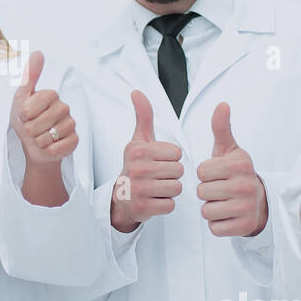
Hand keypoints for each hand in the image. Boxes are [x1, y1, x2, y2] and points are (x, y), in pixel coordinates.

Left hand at [10, 51, 77, 164]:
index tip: (25, 115)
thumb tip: (38, 52)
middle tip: (32, 129)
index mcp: (51, 95)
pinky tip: (49, 146)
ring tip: (40, 137)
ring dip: (37, 142)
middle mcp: (64, 107)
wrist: (34, 145)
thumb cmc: (26, 120)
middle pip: (35, 125)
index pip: (29, 108)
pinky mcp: (74, 140)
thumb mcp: (21, 97)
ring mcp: (71, 124)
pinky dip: (47, 151)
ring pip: (45, 138)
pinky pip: (55, 149)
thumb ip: (29, 76)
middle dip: (28, 131)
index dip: (22, 115)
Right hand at [109, 90, 182, 232]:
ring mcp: (138, 190)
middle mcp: (137, 169)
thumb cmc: (137, 165)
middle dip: (172, 175)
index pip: (177, 154)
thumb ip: (143, 116)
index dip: (172, 159)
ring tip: (157, 188)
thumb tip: (136, 92)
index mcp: (139, 150)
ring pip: (176, 188)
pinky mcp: (143, 208)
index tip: (158, 162)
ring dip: (170, 190)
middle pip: (179, 171)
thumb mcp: (140, 140)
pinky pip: (171, 205)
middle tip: (158, 176)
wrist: (121, 197)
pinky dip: (166, 204)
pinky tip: (154, 200)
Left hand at [195, 102, 266, 236]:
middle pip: (201, 192)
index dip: (204, 174)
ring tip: (223, 202)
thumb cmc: (236, 173)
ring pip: (206, 211)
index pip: (200, 172)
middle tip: (220, 190)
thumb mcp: (229, 150)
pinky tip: (227, 216)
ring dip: (210, 209)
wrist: (260, 202)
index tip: (217, 174)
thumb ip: (221, 128)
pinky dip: (217, 224)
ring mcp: (246, 207)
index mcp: (239, 165)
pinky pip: (214, 228)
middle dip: (206, 192)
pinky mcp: (244, 227)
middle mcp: (245, 185)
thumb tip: (222, 104)